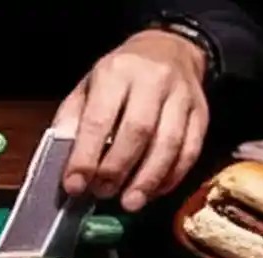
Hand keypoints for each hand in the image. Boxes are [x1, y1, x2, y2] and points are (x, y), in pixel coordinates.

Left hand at [55, 30, 210, 211]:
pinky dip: (172, 176)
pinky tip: (154, 191)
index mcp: (116, 72)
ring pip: (169, 143)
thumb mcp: (87, 87)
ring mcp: (182, 96)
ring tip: (130, 202)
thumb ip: (72, 120)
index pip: (99, 120)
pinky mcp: (202, 113)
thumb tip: (61, 159)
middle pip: (137, 131)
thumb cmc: (120, 76)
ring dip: (147, 179)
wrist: (168, 50)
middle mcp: (153, 80)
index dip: (85, 157)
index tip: (75, 185)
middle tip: (103, 193)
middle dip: (117, 169)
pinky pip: (191, 149)